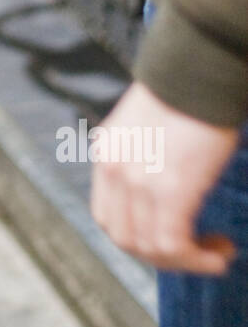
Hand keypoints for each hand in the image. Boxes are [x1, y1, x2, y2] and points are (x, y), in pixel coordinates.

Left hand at [90, 82, 238, 274]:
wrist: (199, 65)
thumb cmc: (187, 89)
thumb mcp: (149, 125)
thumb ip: (146, 155)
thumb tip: (168, 180)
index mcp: (106, 153)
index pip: (107, 215)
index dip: (136, 237)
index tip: (170, 238)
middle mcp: (115, 170)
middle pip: (124, 238)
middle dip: (160, 256)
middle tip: (195, 252)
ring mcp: (138, 182)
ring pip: (150, 249)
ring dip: (184, 261)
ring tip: (215, 252)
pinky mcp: (169, 189)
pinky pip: (173, 245)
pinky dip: (196, 259)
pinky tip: (219, 253)